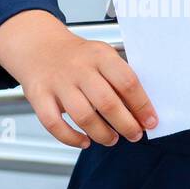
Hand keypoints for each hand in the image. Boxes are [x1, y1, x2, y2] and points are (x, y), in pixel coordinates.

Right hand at [0, 10, 157, 148]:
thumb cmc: (77, 56)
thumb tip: (141, 111)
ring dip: (102, 134)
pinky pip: (55, 124)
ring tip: (112, 139)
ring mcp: (58, 83)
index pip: (127, 82)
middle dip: (126, 125)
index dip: (142, 106)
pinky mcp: (38, 96)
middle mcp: (79, 68)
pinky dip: (71, 138)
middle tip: (134, 135)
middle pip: (107, 103)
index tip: (150, 121)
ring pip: (83, 116)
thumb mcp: (101, 56)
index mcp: (100, 55)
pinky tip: (84, 141)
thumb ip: (118, 79)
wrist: (39, 46)